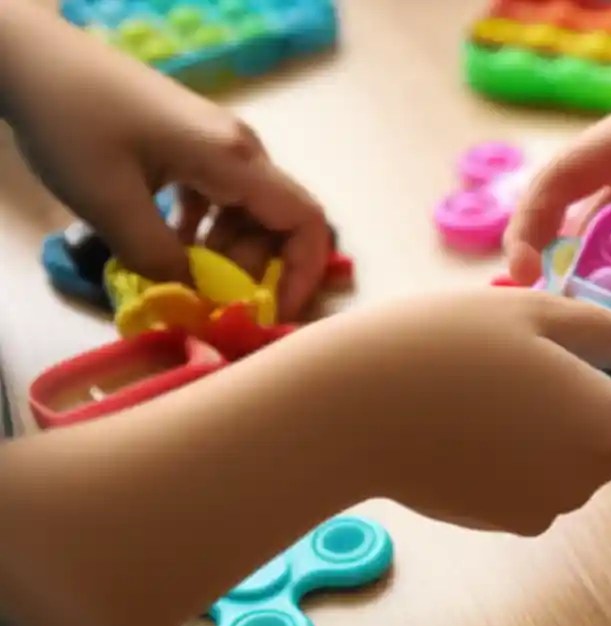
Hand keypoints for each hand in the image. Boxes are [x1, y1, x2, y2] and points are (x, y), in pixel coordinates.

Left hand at [0, 3, 328, 320]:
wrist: (33, 57)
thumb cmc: (73, 122)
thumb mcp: (109, 203)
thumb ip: (158, 260)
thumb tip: (193, 299)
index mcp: (234, 159)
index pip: (305, 221)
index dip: (302, 272)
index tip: (271, 311)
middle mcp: (239, 150)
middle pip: (276, 222)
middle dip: (251, 270)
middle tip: (205, 298)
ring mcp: (217, 143)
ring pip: (248, 212)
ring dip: (225, 252)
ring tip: (183, 276)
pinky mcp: (192, 143)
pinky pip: (220, 196)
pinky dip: (205, 229)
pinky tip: (169, 243)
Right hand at [318, 289, 610, 534]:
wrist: (348, 411)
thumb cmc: (448, 344)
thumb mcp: (540, 313)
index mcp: (606, 431)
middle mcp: (582, 483)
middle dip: (593, 411)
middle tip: (539, 360)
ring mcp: (536, 510)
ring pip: (569, 467)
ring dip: (550, 431)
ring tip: (493, 384)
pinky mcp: (493, 521)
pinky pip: (528, 485)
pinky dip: (514, 456)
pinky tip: (468, 419)